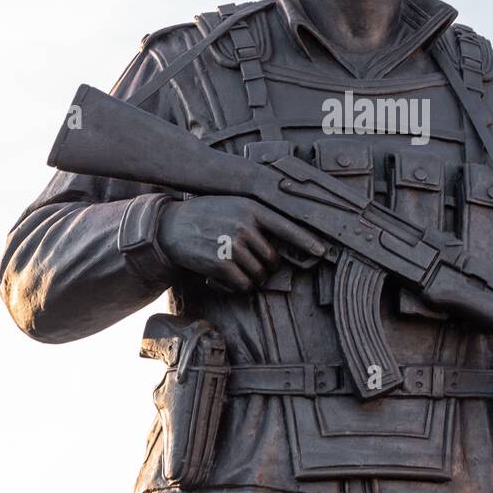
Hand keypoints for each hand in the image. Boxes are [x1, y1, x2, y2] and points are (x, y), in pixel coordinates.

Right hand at [157, 195, 324, 292]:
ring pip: (258, 275)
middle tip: (247, 266)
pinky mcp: (221, 263)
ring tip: (231, 269)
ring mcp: (233, 244)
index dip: (306, 241)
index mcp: (251, 209)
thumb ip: (255, 218)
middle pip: (273, 260)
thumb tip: (280, 242)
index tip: (322, 251)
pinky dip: (235, 287)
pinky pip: (242, 285)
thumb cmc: (205, 216)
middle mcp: (245, 225)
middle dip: (265, 269)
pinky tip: (220, 278)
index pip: (287, 227)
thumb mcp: (232, 205)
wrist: (171, 226)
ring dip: (248, 279)